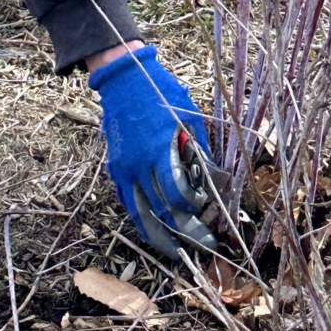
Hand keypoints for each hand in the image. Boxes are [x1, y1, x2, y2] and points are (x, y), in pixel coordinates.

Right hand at [88, 45, 217, 259]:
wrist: (124, 79)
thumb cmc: (161, 94)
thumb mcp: (188, 117)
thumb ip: (199, 149)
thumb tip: (215, 178)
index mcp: (159, 150)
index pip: (176, 194)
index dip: (192, 208)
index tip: (205, 211)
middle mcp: (138, 163)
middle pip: (158, 209)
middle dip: (180, 230)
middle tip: (198, 245)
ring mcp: (123, 167)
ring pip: (138, 211)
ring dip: (156, 234)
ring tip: (172, 251)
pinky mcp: (115, 167)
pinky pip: (126, 199)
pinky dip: (139, 216)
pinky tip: (151, 227)